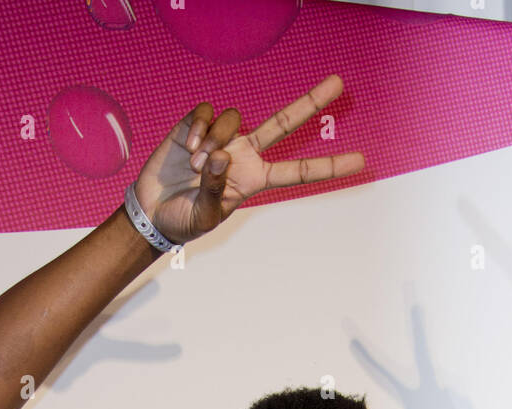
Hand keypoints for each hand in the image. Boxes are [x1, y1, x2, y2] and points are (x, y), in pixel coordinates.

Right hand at [134, 74, 363, 245]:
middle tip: (340, 84)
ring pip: (233, 118)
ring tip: (194, 166)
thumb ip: (216, 188)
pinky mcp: (197, 125)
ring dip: (212, 141)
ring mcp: (222, 137)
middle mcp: (244, 154)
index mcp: (254, 180)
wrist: (151, 210)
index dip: (328, 166)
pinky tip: (186, 149)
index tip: (360, 160)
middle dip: (311, 102)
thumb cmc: (183, 220)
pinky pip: (207, 113)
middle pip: (284, 123)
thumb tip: (221, 157)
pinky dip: (197, 129)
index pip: (298, 171)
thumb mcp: (205, 216)